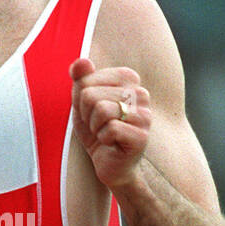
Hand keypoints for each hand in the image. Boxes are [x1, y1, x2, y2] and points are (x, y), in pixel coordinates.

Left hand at [69, 58, 151, 190]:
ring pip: (101, 110)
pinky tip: (111, 143)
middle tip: (98, 126)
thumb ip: (80, 78)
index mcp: (128, 78)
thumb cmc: (96, 130)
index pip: (86, 80)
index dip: (80, 100)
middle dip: (86, 115)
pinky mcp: (142, 136)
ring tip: (104, 134)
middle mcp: (140, 92)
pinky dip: (102, 139)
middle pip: (90, 95)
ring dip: (94, 127)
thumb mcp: (82, 102)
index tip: (92, 111)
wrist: (110, 163)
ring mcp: (144, 114)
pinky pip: (110, 129)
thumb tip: (82, 61)